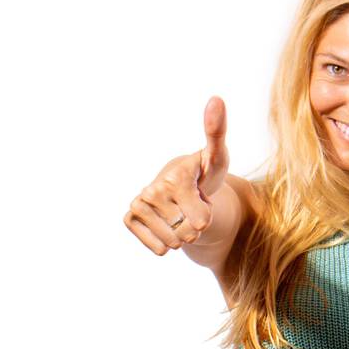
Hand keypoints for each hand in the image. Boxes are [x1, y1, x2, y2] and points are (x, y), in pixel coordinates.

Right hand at [124, 96, 230, 254]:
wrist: (182, 187)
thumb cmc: (205, 172)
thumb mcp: (218, 158)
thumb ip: (218, 132)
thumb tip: (217, 98)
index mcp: (176, 177)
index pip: (201, 221)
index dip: (207, 218)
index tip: (202, 197)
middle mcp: (154, 189)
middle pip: (188, 234)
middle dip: (196, 226)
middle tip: (193, 206)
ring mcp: (139, 203)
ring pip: (174, 244)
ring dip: (183, 236)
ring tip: (181, 214)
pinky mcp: (129, 218)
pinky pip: (158, 249)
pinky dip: (167, 245)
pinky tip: (167, 225)